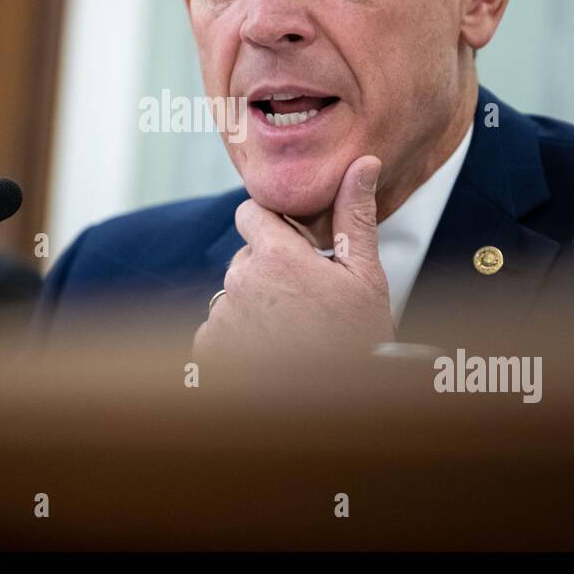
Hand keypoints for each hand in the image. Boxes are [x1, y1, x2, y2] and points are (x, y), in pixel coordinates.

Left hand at [193, 155, 393, 360]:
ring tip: (292, 338)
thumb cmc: (360, 341)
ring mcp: (221, 319)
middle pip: (245, 258)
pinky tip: (269, 359)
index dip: (274, 228)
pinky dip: (237, 342)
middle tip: (306, 306)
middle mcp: (239, 281)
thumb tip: (363, 162)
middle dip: (269, 272)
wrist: (340, 411)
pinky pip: (217, 332)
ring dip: (255, 309)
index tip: (298, 253)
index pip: (250, 214)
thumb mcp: (365, 276)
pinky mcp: (208, 352)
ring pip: (233, 296)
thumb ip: (355, 215)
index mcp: (275, 255)